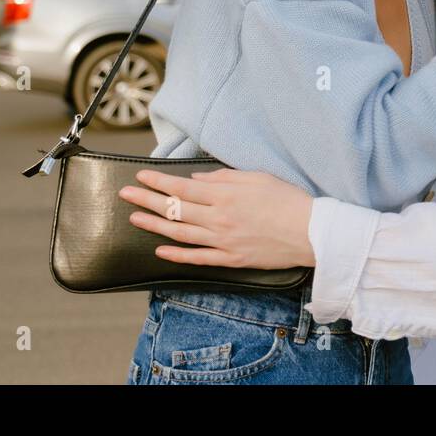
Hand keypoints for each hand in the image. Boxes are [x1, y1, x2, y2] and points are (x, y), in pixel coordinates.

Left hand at [118, 167, 315, 269]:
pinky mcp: (230, 259)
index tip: (141, 177)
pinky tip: (160, 250)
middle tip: (124, 195)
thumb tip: (196, 179)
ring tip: (135, 219)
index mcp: (225, 195)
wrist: (311, 233)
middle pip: (174, 209)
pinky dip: (177, 254)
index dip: (158, 182)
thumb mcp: (257, 177)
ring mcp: (223, 241)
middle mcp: (218, 218)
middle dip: (147, 200)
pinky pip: (197, 258)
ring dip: (154, 225)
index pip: (182, 188)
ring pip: (180, 233)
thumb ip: (223, 177)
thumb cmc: (288, 200)